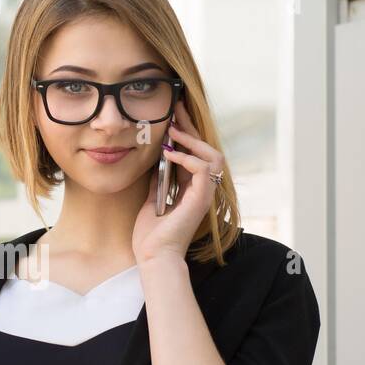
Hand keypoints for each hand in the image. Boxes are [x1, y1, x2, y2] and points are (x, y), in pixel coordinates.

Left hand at [132, 100, 225, 264]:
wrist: (154, 257)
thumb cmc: (151, 236)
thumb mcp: (151, 200)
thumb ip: (157, 181)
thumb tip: (155, 161)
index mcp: (191, 189)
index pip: (194, 153)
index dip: (185, 132)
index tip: (172, 115)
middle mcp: (202, 189)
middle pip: (205, 149)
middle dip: (190, 126)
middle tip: (175, 107)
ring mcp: (204, 194)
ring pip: (213, 156)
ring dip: (192, 140)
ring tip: (172, 131)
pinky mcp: (201, 199)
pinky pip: (203, 169)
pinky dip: (188, 158)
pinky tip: (170, 154)